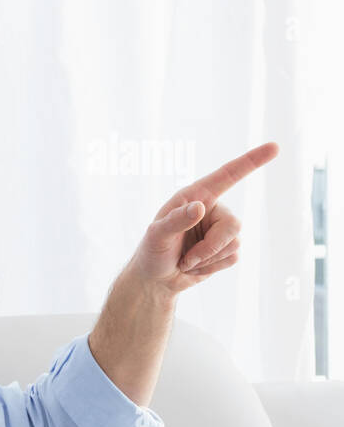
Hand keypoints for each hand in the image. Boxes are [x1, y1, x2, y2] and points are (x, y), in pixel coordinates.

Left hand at [126, 142, 278, 294]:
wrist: (156, 279)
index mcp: (196, 196)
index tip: (275, 147)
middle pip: (234, 225)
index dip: (252, 161)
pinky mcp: (226, 248)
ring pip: (234, 244)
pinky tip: (194, 267)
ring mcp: (220, 229)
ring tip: (185, 261)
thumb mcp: (156, 236)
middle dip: (211, 247)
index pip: (228, 176)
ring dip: (207, 260)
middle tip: (187, 259)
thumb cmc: (151, 252)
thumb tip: (200, 207)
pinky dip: (211, 268)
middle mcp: (212, 209)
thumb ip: (175, 221)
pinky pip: (232, 259)